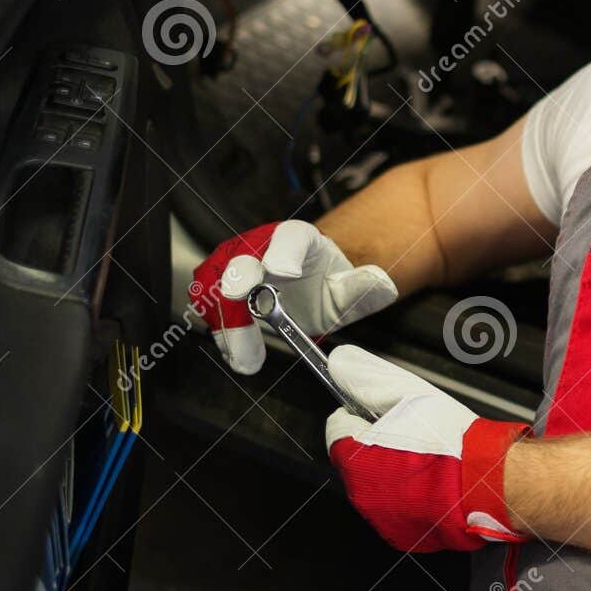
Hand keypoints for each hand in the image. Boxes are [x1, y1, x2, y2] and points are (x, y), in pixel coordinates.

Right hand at [191, 220, 397, 373]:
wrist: (305, 288)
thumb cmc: (325, 283)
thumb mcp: (351, 289)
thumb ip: (365, 288)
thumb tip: (383, 284)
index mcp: (298, 238)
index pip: (289, 237)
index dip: (283, 252)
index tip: (282, 273)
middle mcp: (260, 244)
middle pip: (241, 258)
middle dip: (239, 284)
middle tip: (245, 315)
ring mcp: (234, 264)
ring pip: (216, 283)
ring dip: (225, 319)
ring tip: (245, 353)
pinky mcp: (219, 288)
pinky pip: (208, 306)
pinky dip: (218, 330)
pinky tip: (235, 353)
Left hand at [324, 344, 528, 551]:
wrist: (486, 483)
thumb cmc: (451, 441)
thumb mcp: (408, 393)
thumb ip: (366, 377)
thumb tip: (339, 363)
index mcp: (354, 457)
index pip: (338, 427)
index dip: (361, 414)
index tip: (383, 413)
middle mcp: (360, 493)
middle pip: (355, 458)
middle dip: (376, 444)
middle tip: (412, 434)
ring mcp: (379, 518)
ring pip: (375, 484)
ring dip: (391, 470)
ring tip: (426, 459)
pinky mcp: (400, 535)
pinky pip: (394, 509)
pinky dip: (406, 496)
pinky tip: (430, 482)